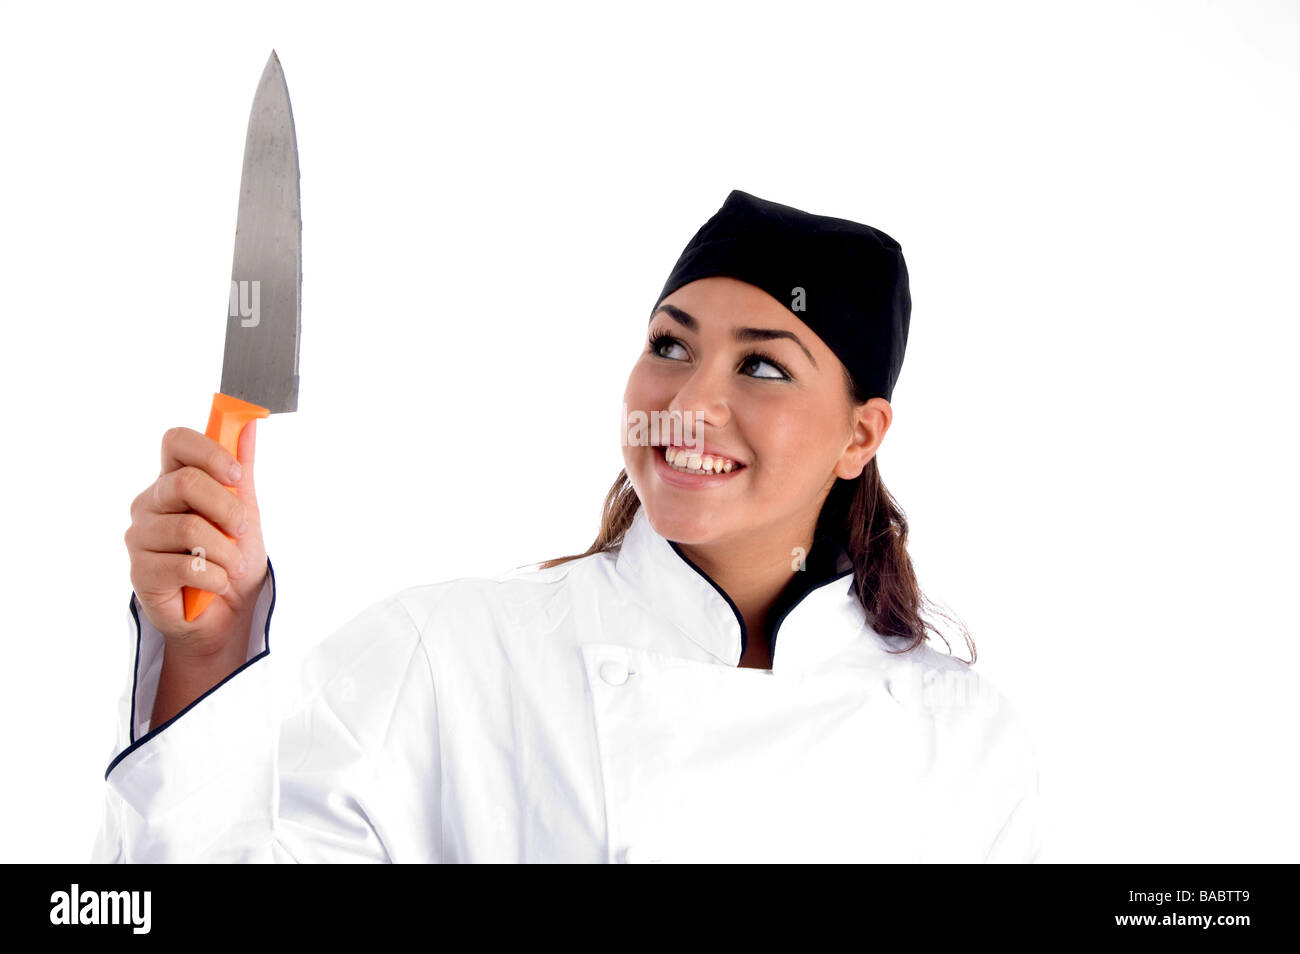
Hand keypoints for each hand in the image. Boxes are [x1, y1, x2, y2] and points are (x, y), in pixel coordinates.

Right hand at [124, 420, 266, 658]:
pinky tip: (215, 583)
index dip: (209, 453)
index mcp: (173, 481)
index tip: (237, 476)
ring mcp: (141, 537)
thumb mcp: (245, 510)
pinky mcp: (140, 572)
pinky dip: (214, 576)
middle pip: (184, 482)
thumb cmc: (231, 557)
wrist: (227, 612)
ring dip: (225, 551)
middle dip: (227, 508)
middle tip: (242, 530)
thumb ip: (241, 469)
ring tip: (232, 566)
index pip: (176, 442)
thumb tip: (249, 425)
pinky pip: (185, 565)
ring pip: (188, 528)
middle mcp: (150, 503)